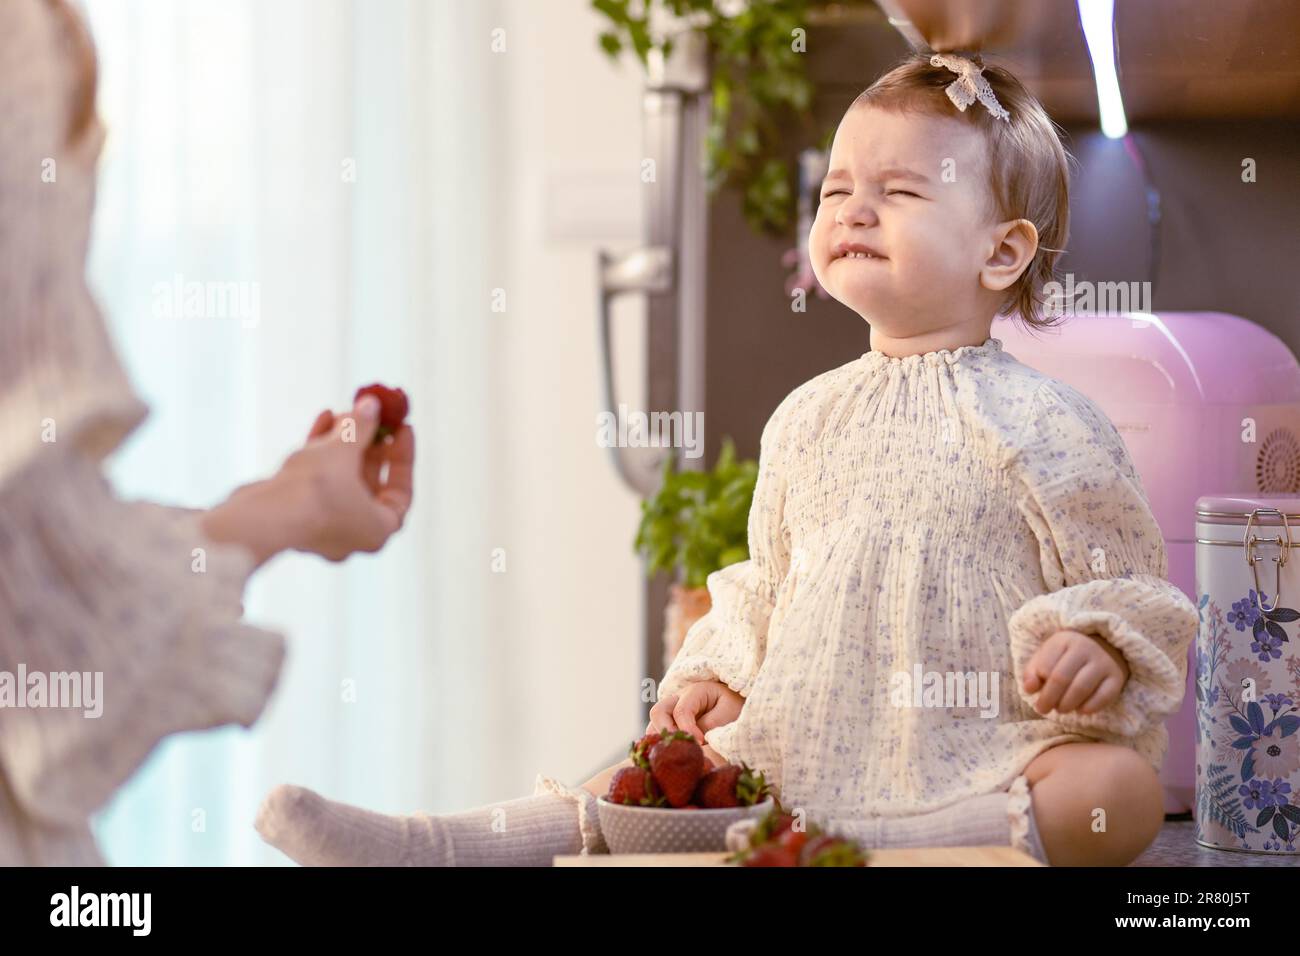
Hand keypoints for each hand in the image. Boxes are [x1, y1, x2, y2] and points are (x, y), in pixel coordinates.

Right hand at [279, 395, 414, 560]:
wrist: (258, 517)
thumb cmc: (314, 490)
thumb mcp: (345, 449)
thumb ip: (363, 426)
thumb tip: (373, 405)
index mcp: (377, 531)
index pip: (401, 493)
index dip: (404, 457)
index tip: (402, 428)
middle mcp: (352, 535)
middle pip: (369, 483)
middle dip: (369, 444)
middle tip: (370, 415)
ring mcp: (321, 527)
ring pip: (340, 480)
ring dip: (343, 443)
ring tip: (341, 412)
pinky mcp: (294, 516)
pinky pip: (315, 482)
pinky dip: (320, 453)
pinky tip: (323, 418)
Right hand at [647, 680, 744, 745]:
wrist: (737, 706)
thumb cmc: (735, 707)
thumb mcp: (729, 712)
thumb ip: (710, 724)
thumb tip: (693, 740)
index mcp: (694, 691)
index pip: (681, 711)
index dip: (687, 730)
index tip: (701, 743)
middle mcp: (677, 698)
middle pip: (657, 712)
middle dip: (666, 733)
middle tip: (682, 748)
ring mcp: (671, 711)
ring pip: (653, 725)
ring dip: (662, 740)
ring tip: (680, 753)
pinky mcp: (670, 724)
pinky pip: (658, 734)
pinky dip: (663, 745)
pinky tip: (676, 755)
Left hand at [1023, 628, 1129, 715]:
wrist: (1104, 649)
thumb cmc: (1066, 658)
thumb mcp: (1046, 657)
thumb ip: (1033, 672)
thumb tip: (1029, 689)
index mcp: (1064, 640)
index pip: (1045, 666)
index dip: (1037, 685)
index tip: (1034, 694)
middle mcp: (1086, 648)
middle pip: (1061, 678)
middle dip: (1049, 698)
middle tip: (1043, 709)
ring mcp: (1103, 662)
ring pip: (1081, 688)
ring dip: (1067, 704)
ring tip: (1060, 709)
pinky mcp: (1117, 678)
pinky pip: (1103, 697)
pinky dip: (1089, 707)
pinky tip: (1081, 710)